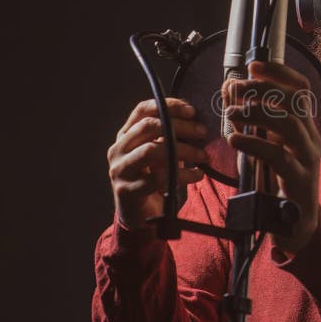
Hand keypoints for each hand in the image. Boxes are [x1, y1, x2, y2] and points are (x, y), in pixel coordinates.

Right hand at [107, 98, 207, 228]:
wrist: (141, 215)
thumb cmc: (156, 178)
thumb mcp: (163, 153)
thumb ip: (172, 136)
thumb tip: (198, 122)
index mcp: (126, 135)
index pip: (142, 110)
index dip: (167, 106)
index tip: (192, 111)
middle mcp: (118, 149)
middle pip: (148, 126)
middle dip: (180, 127)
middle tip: (202, 133)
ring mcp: (119, 169)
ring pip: (151, 150)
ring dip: (183, 151)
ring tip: (202, 156)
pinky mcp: (126, 190)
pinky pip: (157, 178)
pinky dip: (183, 175)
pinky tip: (198, 175)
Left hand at [222, 61, 320, 254]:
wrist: (296, 224)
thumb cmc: (280, 181)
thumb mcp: (267, 144)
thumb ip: (252, 119)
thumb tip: (231, 89)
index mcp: (302, 125)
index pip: (300, 88)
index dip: (279, 72)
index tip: (254, 65)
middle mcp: (308, 137)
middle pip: (294, 100)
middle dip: (263, 89)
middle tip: (235, 88)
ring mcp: (307, 158)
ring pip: (289, 124)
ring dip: (258, 113)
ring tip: (231, 113)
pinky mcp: (299, 180)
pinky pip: (279, 156)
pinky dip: (255, 144)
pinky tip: (235, 139)